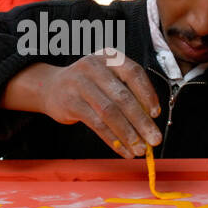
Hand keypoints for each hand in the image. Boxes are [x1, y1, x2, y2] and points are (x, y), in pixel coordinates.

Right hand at [2, 55, 161, 157]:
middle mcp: (94, 67)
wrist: (50, 87)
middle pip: (123, 96)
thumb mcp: (107, 78)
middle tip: (155, 139)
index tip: (156, 114)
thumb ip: (128, 93)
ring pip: (110, 112)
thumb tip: (151, 122)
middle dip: (142, 121)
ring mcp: (80, 84)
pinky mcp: (70, 103)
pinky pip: (96, 124)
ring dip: (128, 134)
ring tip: (141, 149)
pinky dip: (113, 140)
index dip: (148, 94)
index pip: (134, 73)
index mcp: (109, 57)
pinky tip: (124, 151)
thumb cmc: (88, 85)